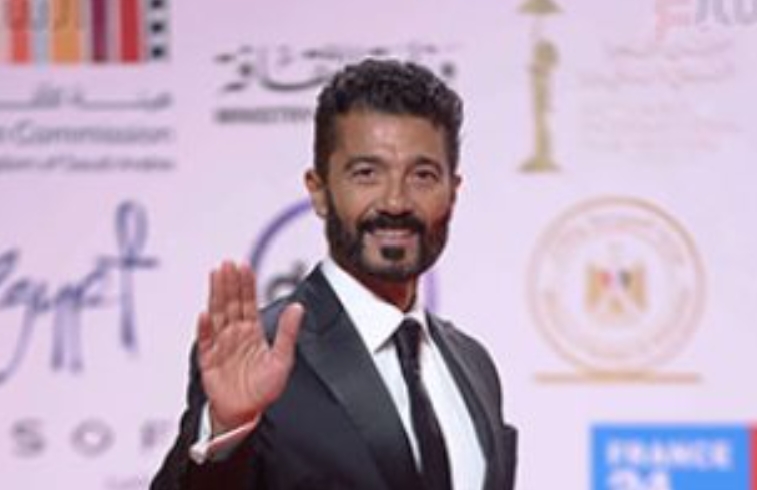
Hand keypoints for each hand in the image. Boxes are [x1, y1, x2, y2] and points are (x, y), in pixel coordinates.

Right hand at [196, 261, 303, 434]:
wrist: (246, 414)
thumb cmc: (264, 389)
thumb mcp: (283, 359)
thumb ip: (288, 332)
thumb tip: (298, 307)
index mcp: (253, 332)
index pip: (248, 302)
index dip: (246, 284)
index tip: (244, 265)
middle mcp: (235, 334)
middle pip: (231, 303)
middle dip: (229, 283)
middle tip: (227, 264)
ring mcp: (221, 345)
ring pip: (217, 314)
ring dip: (216, 295)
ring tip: (215, 276)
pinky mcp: (208, 360)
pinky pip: (204, 341)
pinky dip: (204, 328)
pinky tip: (205, 314)